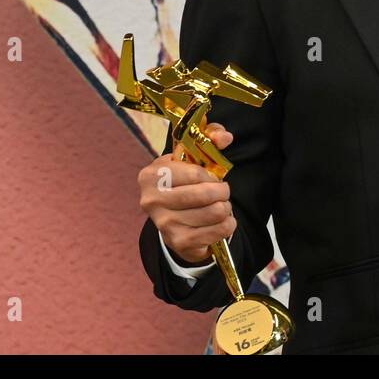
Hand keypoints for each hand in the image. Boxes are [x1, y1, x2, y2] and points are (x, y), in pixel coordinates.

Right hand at [137, 122, 235, 264]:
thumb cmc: (185, 180)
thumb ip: (210, 136)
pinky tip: (222, 222)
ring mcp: (164, 224)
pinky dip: (227, 225)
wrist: (174, 216)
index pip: (195, 173)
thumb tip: (224, 137)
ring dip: (226, 208)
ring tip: (221, 206)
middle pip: (204, 194)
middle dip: (223, 192)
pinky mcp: (178, 242)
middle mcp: (151, 201)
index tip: (213, 177)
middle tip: (223, 192)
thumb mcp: (193, 153)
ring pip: (214, 213)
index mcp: (151, 175)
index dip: (212, 175)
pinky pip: (216, 232)